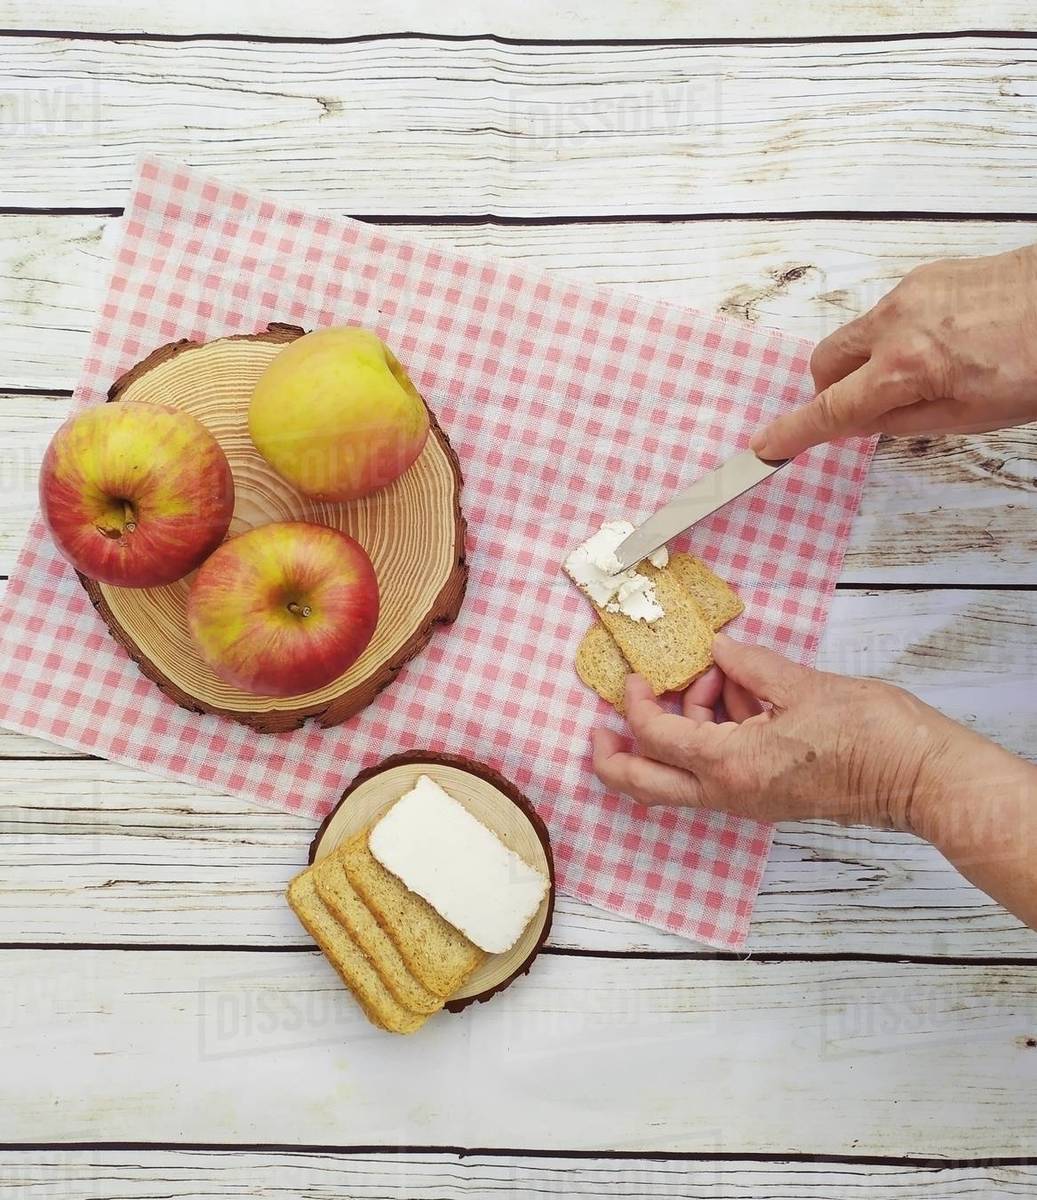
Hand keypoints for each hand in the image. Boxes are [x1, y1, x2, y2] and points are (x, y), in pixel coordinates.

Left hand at [592, 633, 976, 831]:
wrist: (917, 777)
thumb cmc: (868, 734)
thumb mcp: (800, 684)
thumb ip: (748, 665)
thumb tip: (716, 649)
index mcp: (730, 765)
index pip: (655, 737)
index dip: (634, 703)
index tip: (635, 677)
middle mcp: (729, 793)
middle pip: (644, 786)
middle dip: (612, 758)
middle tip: (599, 727)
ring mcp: (746, 800)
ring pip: (681, 774)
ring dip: (684, 725)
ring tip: (722, 676)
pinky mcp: (764, 796)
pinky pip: (716, 769)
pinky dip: (715, 733)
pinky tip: (743, 694)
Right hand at [752, 244, 1036, 458]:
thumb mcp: (970, 416)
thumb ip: (901, 421)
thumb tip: (859, 422)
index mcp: (906, 367)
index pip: (832, 409)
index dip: (794, 432)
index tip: (765, 446)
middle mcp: (897, 323)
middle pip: (826, 362)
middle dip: (830, 391)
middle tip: (861, 411)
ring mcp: (909, 292)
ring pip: (856, 337)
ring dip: (865, 364)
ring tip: (919, 377)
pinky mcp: (926, 275)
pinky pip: (887, 314)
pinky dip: (892, 338)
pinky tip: (936, 347)